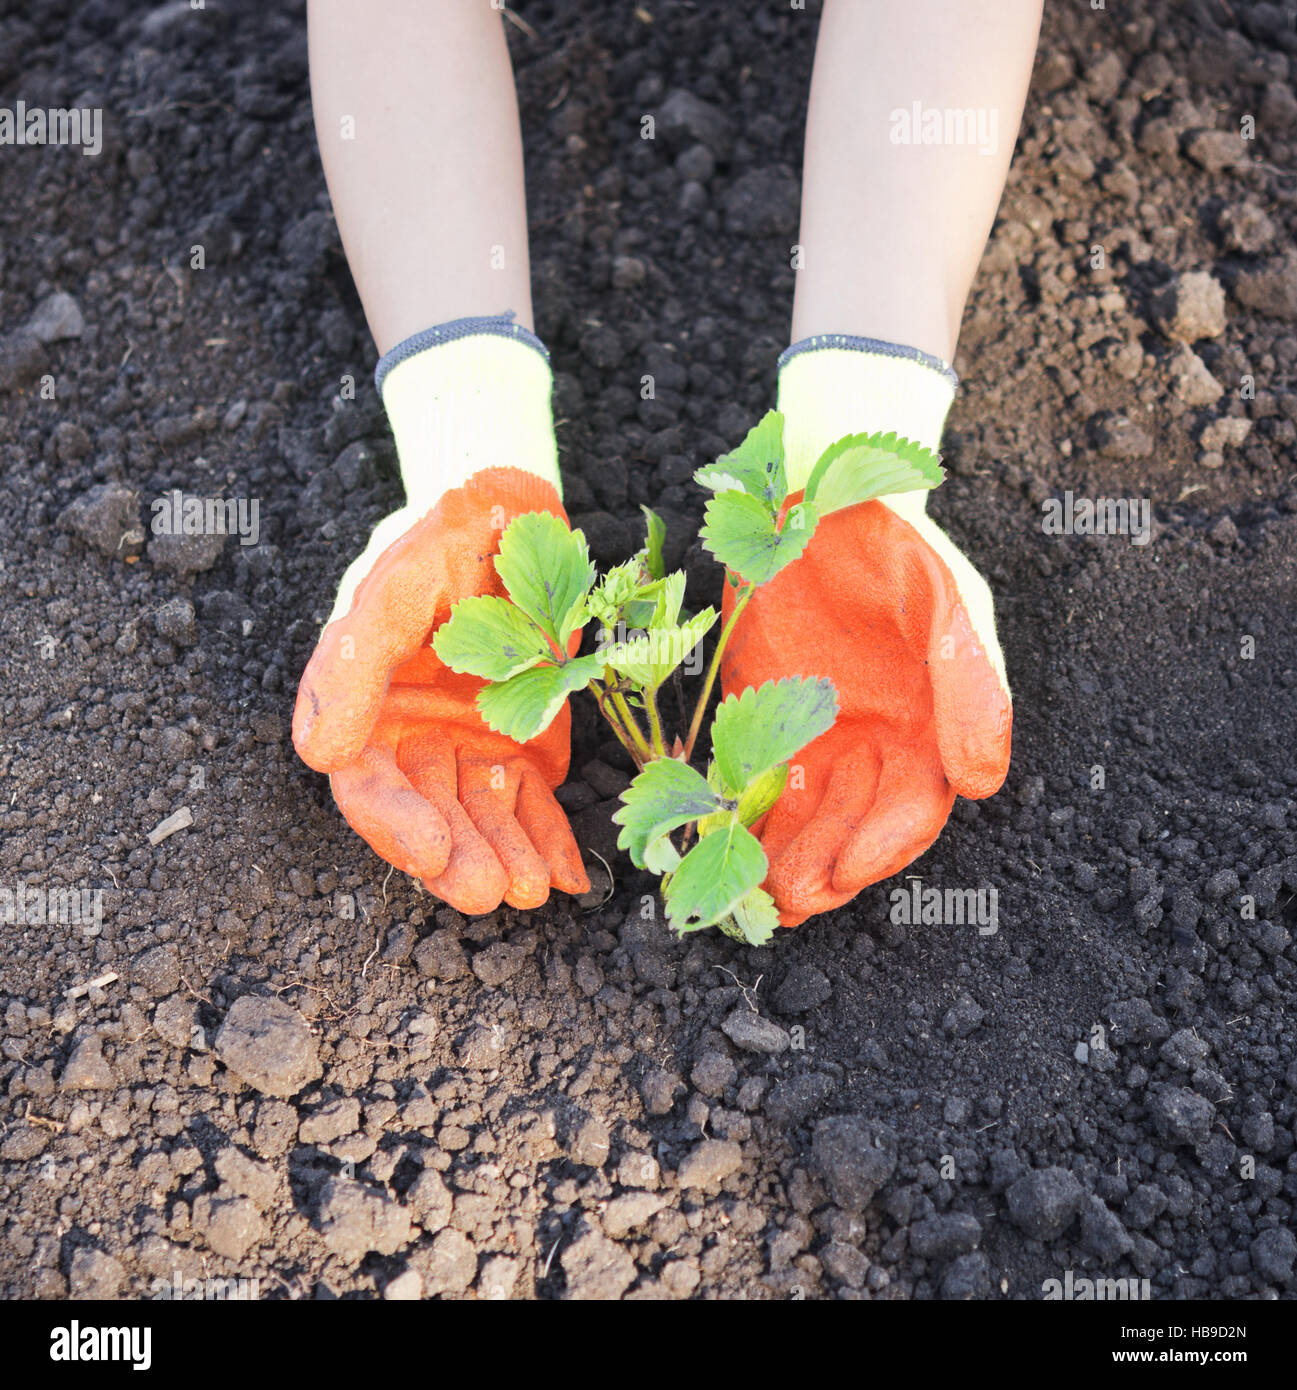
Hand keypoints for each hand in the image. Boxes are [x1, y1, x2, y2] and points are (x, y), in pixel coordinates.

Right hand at [292, 467, 589, 913]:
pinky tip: (568, 875)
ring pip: (485, 819)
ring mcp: (471, 749)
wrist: (510, 512)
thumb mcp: (389, 594)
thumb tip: (321, 753)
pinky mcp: (525, 749)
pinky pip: (535, 806)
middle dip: (459, 857)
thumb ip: (355, 668)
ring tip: (530, 890)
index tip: (428, 852)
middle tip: (490, 891)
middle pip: (430, 816)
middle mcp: (413, 741)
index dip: (394, 824)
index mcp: (365, 713)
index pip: (370, 785)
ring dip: (506, 856)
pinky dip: (551, 841)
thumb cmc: (436, 545)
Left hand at [720, 493, 1010, 925]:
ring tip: (751, 896)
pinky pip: (748, 779)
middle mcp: (873, 746)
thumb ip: (971, 688)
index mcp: (928, 730)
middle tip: (786, 902)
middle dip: (821, 868)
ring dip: (777, 859)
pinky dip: (736, 813)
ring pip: (799, 819)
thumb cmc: (897, 550)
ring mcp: (813, 736)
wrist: (821, 499)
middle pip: (850, 828)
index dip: (880, 847)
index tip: (844, 873)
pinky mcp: (759, 719)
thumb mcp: (947, 605)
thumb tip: (982, 783)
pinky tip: (715, 841)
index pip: (911, 810)